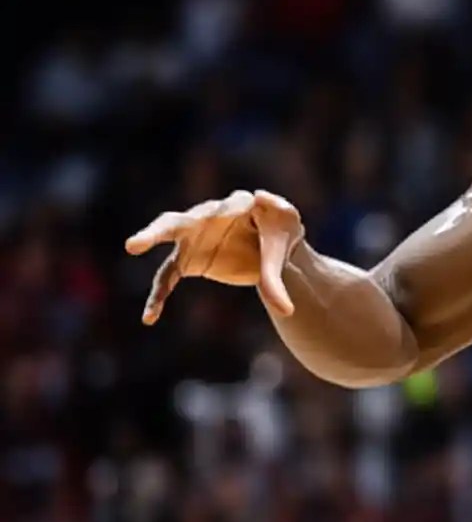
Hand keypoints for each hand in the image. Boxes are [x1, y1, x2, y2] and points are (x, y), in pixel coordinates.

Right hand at [124, 189, 303, 324]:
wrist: (273, 250)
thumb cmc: (281, 234)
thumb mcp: (289, 233)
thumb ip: (280, 250)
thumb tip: (275, 262)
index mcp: (239, 205)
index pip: (235, 204)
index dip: (238, 207)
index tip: (249, 205)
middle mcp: (208, 218)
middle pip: (178, 220)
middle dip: (160, 229)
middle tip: (138, 240)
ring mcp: (193, 238)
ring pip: (165, 242)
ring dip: (149, 241)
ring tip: (132, 246)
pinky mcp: (189, 260)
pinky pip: (167, 277)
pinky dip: (158, 296)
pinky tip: (149, 317)